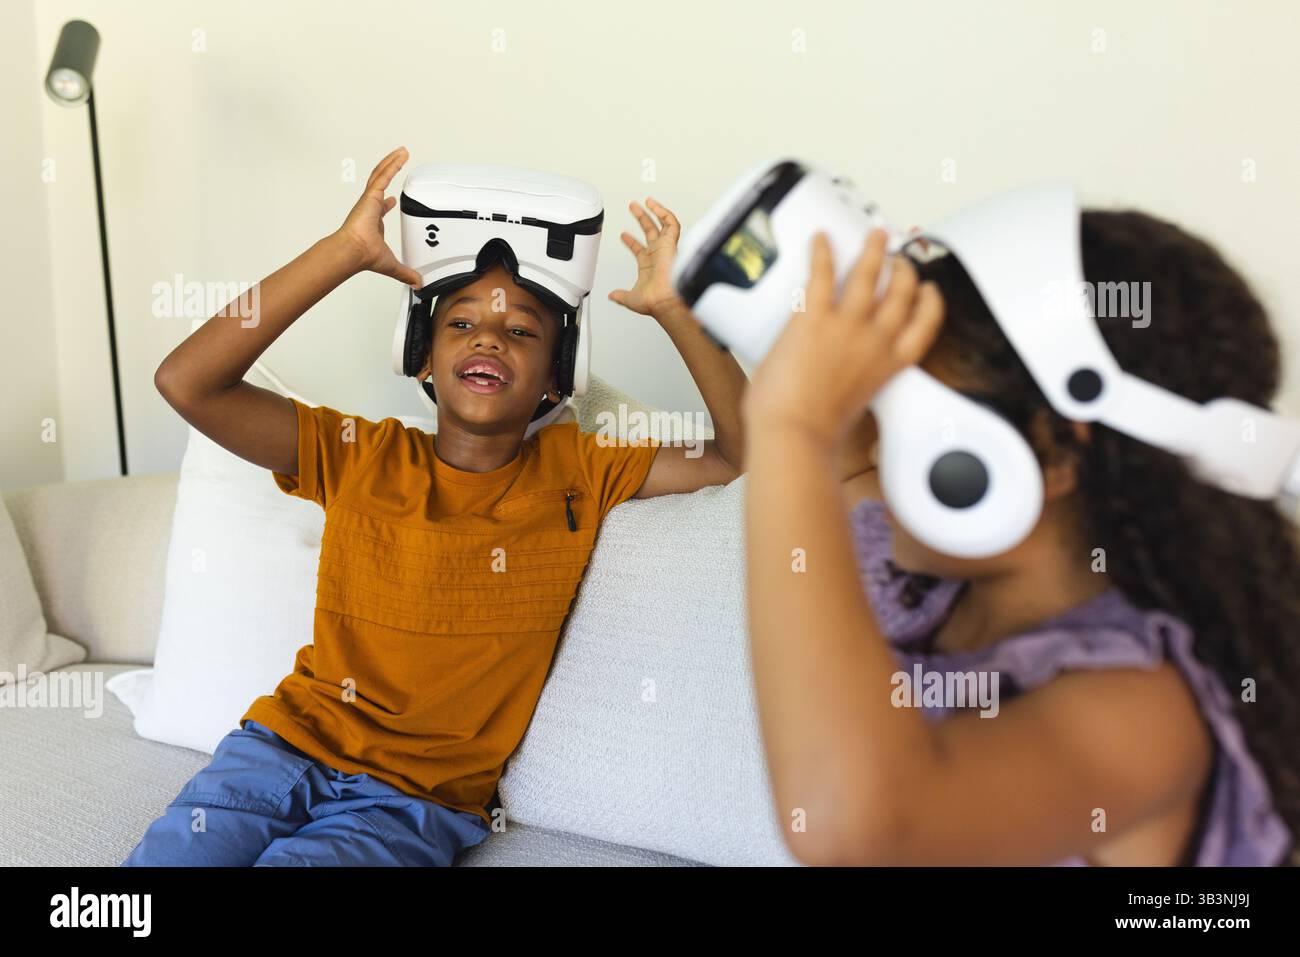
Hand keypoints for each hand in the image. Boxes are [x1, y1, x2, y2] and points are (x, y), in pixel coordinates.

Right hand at [334, 147, 422, 288]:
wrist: (354, 250)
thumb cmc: (364, 255)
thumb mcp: (392, 264)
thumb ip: (405, 273)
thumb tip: (417, 283)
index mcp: (372, 221)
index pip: (380, 208)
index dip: (386, 203)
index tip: (391, 199)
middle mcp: (370, 207)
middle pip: (380, 184)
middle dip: (389, 172)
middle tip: (397, 162)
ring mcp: (369, 199)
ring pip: (380, 175)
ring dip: (391, 162)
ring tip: (401, 152)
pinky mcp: (371, 194)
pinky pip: (383, 175)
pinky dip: (392, 164)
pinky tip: (401, 156)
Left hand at [608, 197, 688, 318]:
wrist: (664, 299)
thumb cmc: (654, 301)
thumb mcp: (630, 299)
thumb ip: (621, 296)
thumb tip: (612, 296)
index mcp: (649, 265)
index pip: (639, 249)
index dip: (630, 241)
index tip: (623, 234)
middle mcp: (658, 255)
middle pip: (650, 231)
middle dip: (641, 218)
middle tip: (634, 208)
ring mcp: (665, 248)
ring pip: (662, 224)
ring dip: (653, 212)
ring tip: (645, 202)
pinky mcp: (671, 243)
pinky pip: (671, 223)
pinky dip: (664, 213)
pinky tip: (654, 205)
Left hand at [742, 229, 943, 448]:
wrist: (794, 433)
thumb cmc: (816, 431)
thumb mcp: (855, 405)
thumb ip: (857, 383)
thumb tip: (841, 377)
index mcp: (890, 365)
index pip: (926, 324)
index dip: (930, 302)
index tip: (928, 290)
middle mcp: (876, 340)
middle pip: (902, 292)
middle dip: (904, 269)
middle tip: (898, 258)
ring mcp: (847, 325)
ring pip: (869, 273)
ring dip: (874, 250)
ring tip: (875, 236)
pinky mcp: (814, 317)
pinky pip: (822, 273)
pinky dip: (823, 252)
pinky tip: (820, 240)